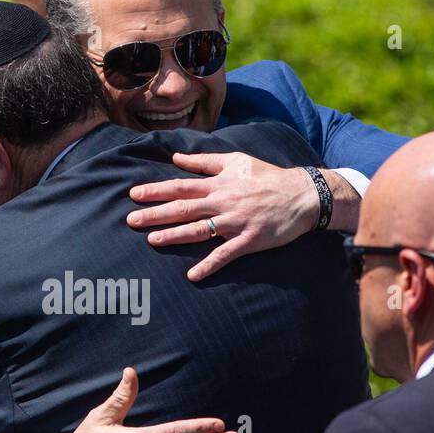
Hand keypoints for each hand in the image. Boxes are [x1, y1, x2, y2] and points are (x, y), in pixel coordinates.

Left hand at [126, 153, 359, 280]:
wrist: (302, 195)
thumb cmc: (268, 177)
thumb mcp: (237, 161)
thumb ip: (205, 161)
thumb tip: (176, 157)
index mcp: (219, 184)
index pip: (181, 186)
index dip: (156, 190)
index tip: (134, 194)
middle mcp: (223, 202)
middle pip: (183, 208)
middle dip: (155, 214)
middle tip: (130, 221)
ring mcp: (235, 222)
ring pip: (199, 230)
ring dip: (174, 236)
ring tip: (151, 241)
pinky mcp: (249, 240)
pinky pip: (226, 254)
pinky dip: (209, 265)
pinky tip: (192, 275)